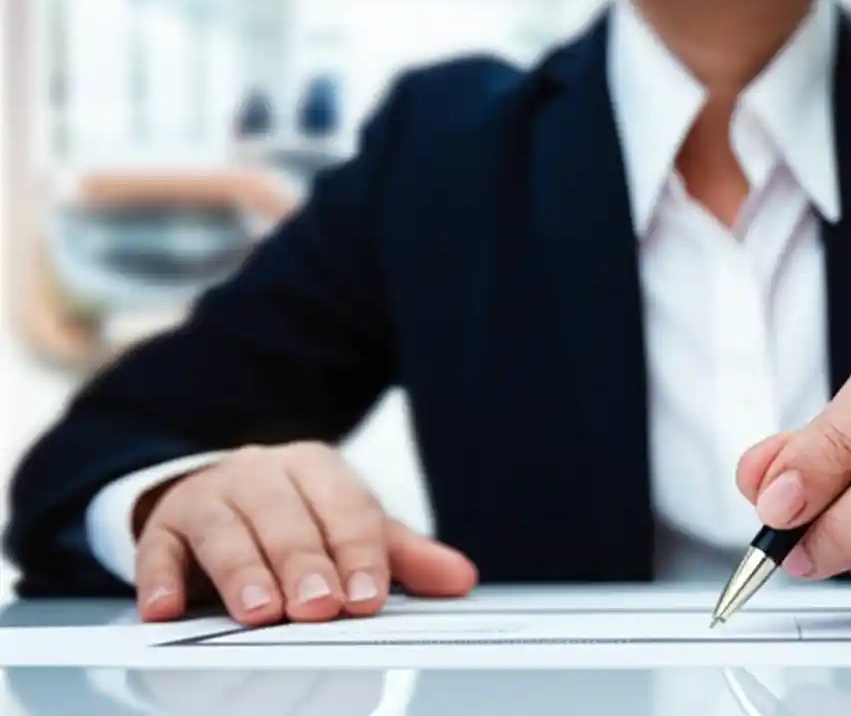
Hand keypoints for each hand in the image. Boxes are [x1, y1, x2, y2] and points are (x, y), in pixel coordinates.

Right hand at [134, 442, 477, 624]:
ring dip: (241, 571)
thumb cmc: (297, 516)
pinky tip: (167, 609)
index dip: (357, 553)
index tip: (367, 597)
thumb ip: (403, 555)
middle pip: (285, 517)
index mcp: (316, 469)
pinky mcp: (164, 527)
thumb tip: (462, 580)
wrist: (219, 493)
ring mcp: (209, 497)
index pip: (344, 508)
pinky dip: (161, 579)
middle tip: (317, 607)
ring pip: (225, 530)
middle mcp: (261, 474)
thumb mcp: (350, 527)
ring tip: (258, 611)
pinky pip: (158, 550)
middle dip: (303, 562)